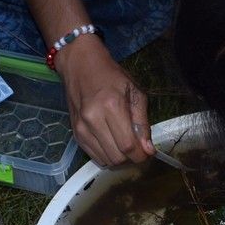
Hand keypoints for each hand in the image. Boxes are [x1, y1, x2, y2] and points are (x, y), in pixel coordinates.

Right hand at [60, 36, 150, 166]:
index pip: (128, 145)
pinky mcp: (75, 133)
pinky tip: (111, 143)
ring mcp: (81, 128)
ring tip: (123, 144)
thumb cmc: (110, 76)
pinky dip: (106, 155)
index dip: (141, 155)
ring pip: (105, 160)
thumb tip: (148, 149)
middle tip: (137, 147)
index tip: (147, 152)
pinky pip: (94, 156)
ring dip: (119, 158)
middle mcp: (93, 119)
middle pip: (116, 157)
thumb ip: (142, 122)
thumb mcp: (135, 92)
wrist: (80, 65)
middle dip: (131, 158)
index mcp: (112, 106)